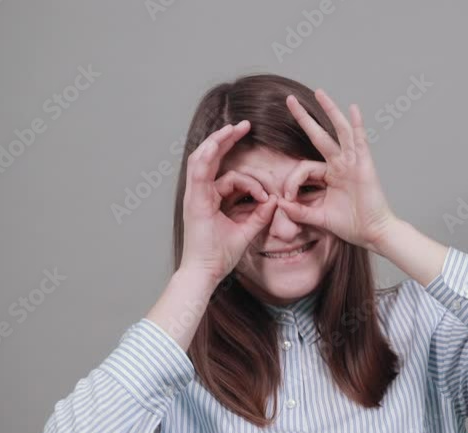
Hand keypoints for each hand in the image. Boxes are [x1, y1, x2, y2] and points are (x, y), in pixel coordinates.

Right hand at [178, 120, 279, 283]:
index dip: (250, 180)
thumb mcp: (246, 232)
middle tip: (244, 125)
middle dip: (227, 140)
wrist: (205, 272)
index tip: (266, 194)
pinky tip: (218, 142)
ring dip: (218, 141)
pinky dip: (208, 155)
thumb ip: (260, 216)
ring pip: (203, 158)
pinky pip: (198, 170)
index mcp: (210, 199)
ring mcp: (194, 195)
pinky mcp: (193, 199)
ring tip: (233, 127)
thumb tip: (274, 201)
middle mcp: (200, 194)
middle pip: (212, 159)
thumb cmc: (220, 256)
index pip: (228, 177)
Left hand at [275, 89, 397, 250]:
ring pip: (340, 131)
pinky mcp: (365, 165)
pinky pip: (360, 141)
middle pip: (320, 135)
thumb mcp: (319, 217)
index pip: (304, 168)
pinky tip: (354, 109)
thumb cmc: (351, 225)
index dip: (292, 181)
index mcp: (330, 176)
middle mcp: (341, 165)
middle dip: (305, 118)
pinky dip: (358, 125)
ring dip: (330, 111)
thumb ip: (299, 211)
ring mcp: (353, 162)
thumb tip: (280, 204)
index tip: (287, 199)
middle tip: (290, 100)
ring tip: (320, 93)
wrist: (373, 233)